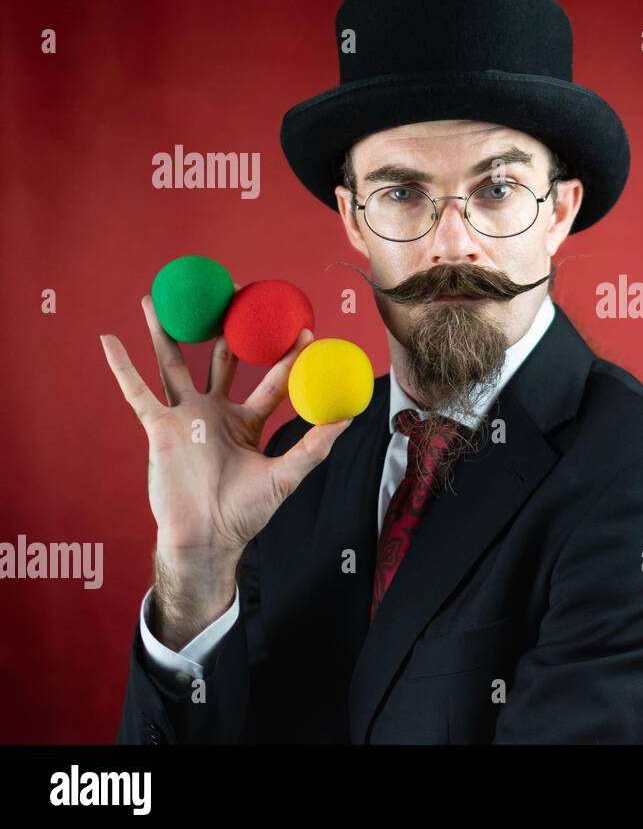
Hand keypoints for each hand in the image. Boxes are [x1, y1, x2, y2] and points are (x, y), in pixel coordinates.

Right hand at [100, 291, 351, 566]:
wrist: (206, 538)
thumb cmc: (246, 512)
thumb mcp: (287, 475)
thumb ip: (315, 444)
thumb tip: (349, 415)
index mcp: (247, 421)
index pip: (270, 379)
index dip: (286, 354)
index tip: (305, 327)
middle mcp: (214, 413)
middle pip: (219, 359)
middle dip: (225, 326)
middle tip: (231, 291)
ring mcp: (185, 417)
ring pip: (173, 364)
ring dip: (163, 332)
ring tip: (158, 298)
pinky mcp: (158, 428)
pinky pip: (136, 392)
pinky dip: (121, 366)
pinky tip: (108, 339)